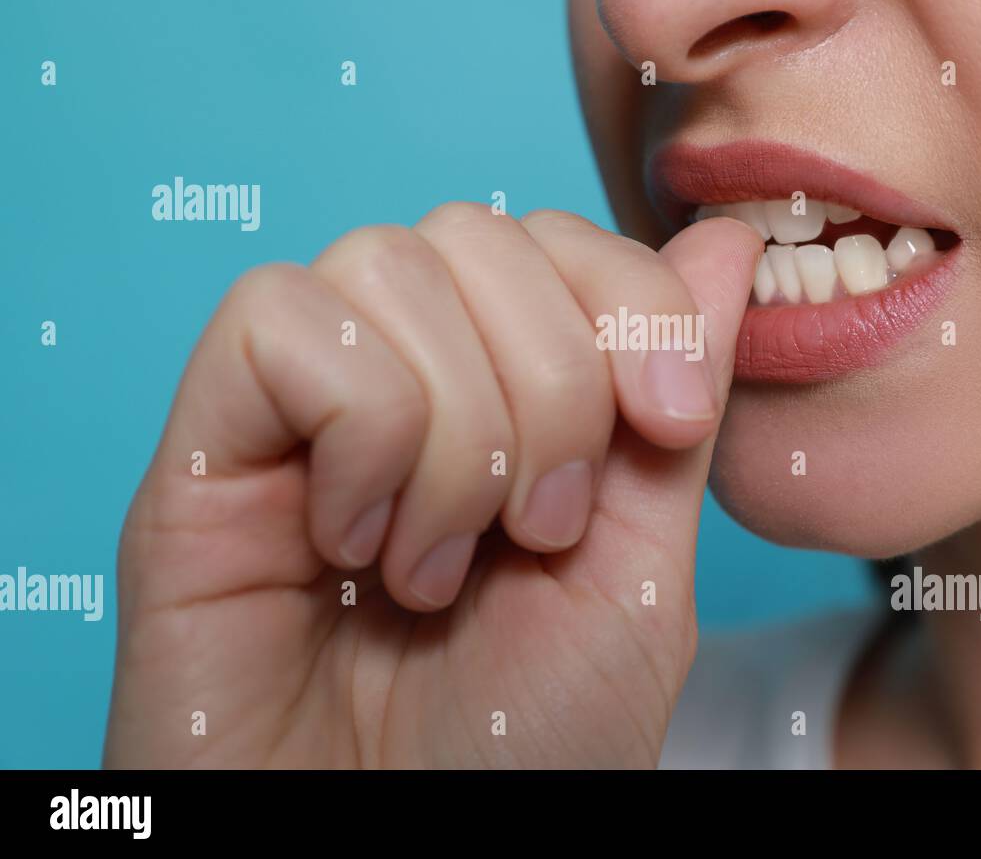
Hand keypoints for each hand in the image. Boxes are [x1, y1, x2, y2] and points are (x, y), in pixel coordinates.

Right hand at [104, 204, 761, 766]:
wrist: (393, 853)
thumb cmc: (519, 747)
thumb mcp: (639, 567)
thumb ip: (676, 401)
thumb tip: (723, 240)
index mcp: (505, 393)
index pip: (560, 238)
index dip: (629, 302)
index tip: (666, 424)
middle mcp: (401, 376)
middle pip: (477, 233)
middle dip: (549, 383)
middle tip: (535, 530)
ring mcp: (300, 404)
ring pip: (384, 264)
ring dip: (454, 428)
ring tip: (438, 562)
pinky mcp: (208, 446)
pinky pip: (277, 322)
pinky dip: (358, 432)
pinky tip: (351, 543)